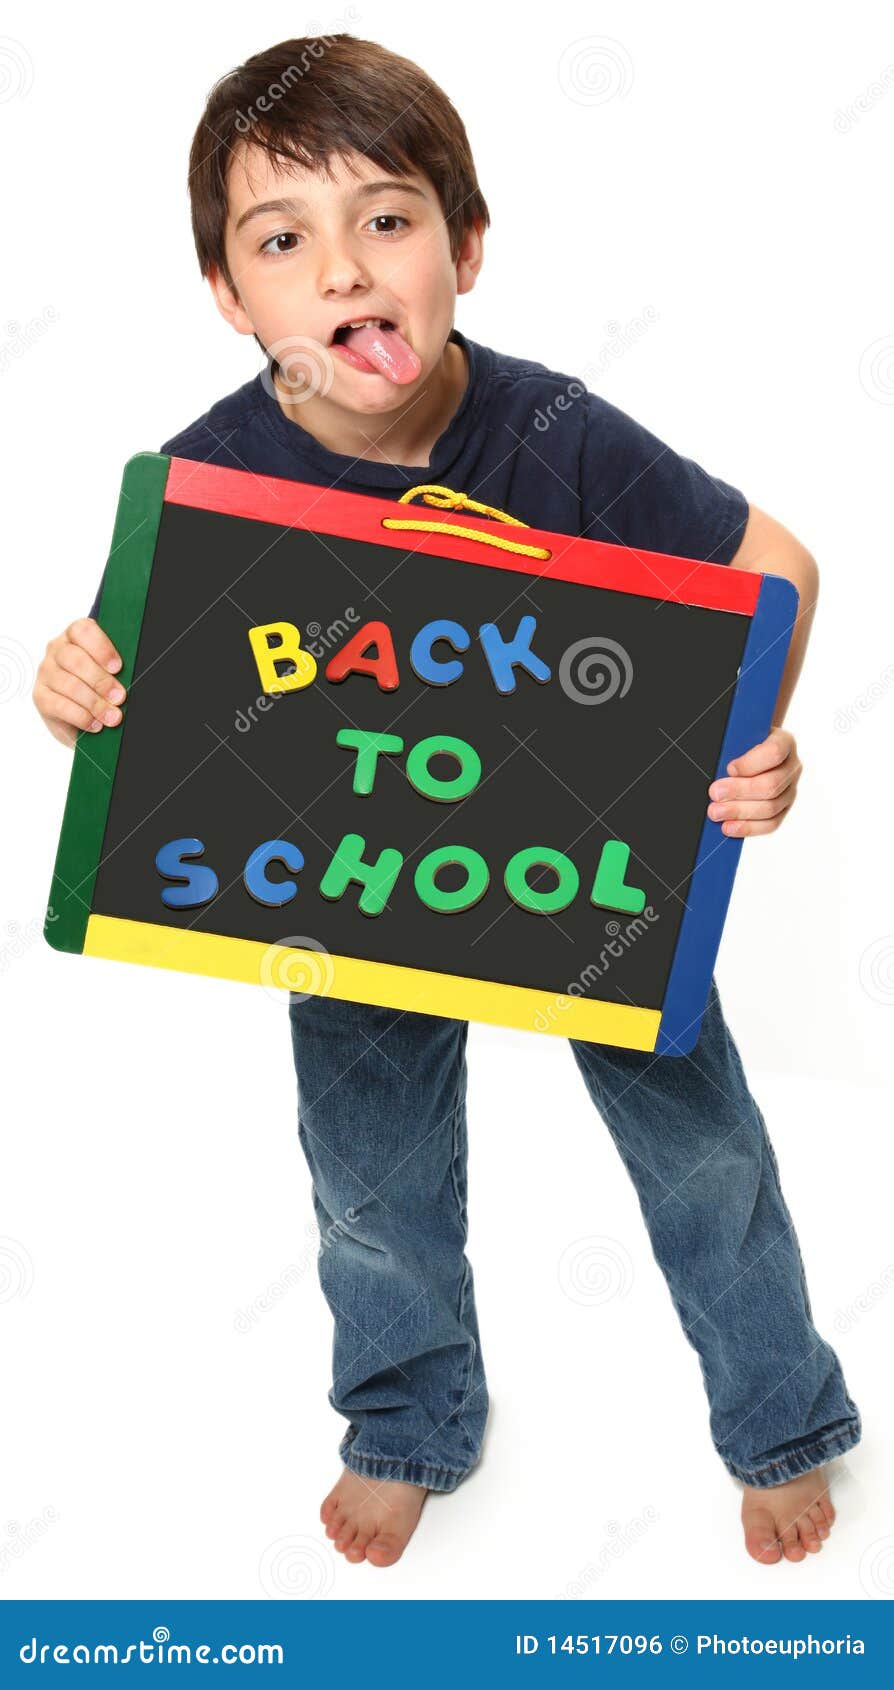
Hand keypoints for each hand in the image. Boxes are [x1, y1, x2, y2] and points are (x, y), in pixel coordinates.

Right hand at [33, 618, 126, 749]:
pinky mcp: (40, 696)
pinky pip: (59, 705)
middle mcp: (57, 650)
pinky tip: (95, 724)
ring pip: (69, 685)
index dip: (101, 648)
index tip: (118, 668)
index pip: (82, 630)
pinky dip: (81, 717)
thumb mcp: (111, 673)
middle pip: (75, 660)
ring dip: (95, 703)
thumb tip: (131, 677)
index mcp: (75, 636)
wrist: (81, 717)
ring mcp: (46, 672)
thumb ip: (117, 668)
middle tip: (119, 697)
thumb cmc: (100, 687)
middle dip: (101, 681)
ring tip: (113, 716)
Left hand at [706, 726, 801, 837]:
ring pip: (770, 807)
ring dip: (739, 811)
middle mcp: (792, 767)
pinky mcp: (783, 809)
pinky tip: (728, 827)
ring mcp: (790, 790)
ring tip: (716, 812)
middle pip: (771, 785)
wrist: (751, 752)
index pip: (774, 753)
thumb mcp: (739, 737)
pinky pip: (770, 824)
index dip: (751, 764)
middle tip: (715, 793)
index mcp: (784, 742)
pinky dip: (747, 827)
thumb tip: (722, 766)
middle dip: (739, 791)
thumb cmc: (743, 743)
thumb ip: (732, 746)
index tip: (729, 769)